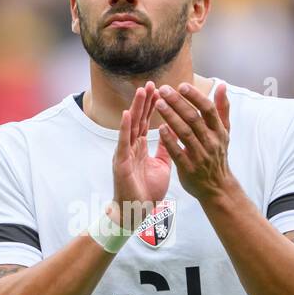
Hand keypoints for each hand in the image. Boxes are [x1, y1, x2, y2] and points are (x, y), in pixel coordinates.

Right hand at [112, 81, 171, 229]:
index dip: (153, 106)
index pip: (146, 121)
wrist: (138, 211)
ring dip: (136, 108)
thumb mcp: (161, 165)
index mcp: (140, 147)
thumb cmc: (147, 191)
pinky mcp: (121, 162)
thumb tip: (172, 134)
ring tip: (141, 91)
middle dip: (144, 101)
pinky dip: (125, 127)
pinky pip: (123, 142)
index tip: (160, 89)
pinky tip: (128, 114)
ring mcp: (125, 153)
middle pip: (138, 119)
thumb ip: (165, 149)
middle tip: (151, 83)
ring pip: (130, 126)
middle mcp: (131, 146)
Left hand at [154, 81, 232, 202]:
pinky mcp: (189, 169)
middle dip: (178, 103)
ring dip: (171, 117)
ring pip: (185, 133)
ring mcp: (201, 156)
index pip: (208, 110)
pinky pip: (178, 152)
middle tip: (164, 90)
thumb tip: (222, 86)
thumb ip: (222, 109)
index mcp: (219, 131)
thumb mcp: (224, 132)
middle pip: (194, 119)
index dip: (195, 97)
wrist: (218, 187)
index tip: (181, 86)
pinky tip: (160, 128)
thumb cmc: (218, 155)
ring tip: (158, 104)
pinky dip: (169, 140)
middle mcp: (211, 142)